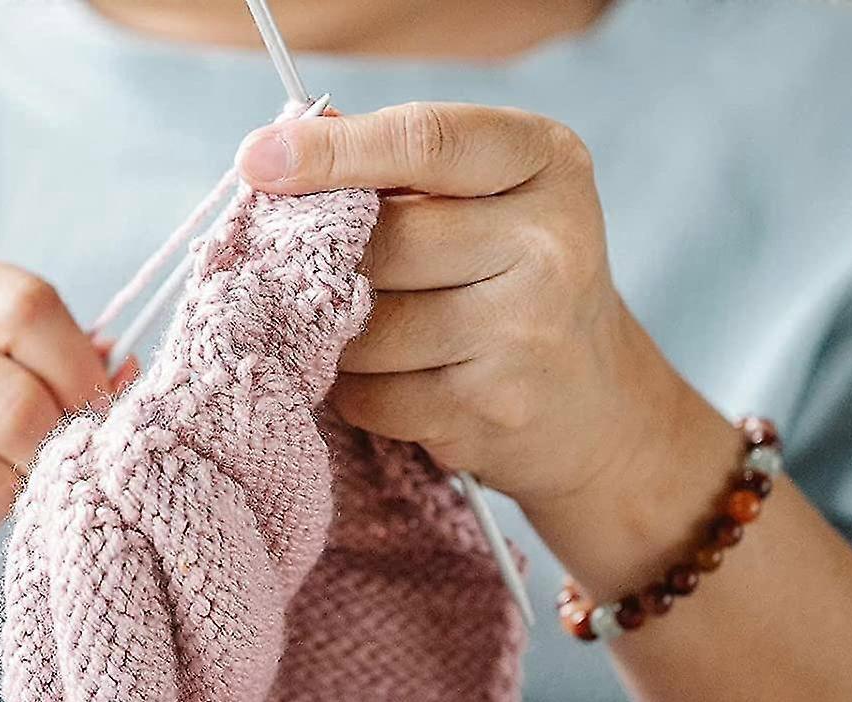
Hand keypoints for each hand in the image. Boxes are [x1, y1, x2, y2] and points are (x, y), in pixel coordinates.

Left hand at [236, 103, 705, 557]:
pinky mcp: (492, 410)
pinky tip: (398, 383)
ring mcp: (525, 333)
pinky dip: (364, 395)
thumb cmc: (520, 287)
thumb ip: (405, 169)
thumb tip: (279, 151)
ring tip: (377, 337)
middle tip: (335, 279)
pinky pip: (377, 397)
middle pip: (385, 244)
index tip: (257, 161)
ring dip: (345, 341)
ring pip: (369, 331)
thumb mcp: (495, 201)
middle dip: (339, 266)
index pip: (425, 141)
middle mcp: (549, 242)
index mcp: (547, 162)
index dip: (333, 152)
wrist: (594, 411)